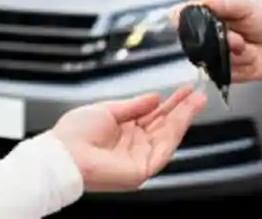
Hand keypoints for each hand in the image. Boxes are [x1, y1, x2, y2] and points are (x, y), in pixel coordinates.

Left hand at [50, 85, 207, 191]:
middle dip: (182, 110)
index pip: (153, 117)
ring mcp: (139, 158)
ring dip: (184, 118)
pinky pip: (164, 149)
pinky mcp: (142, 169)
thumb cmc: (75, 134)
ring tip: (196, 101)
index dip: (170, 104)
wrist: (64, 154)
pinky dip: (176, 132)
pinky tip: (183, 116)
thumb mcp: (108, 110)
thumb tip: (154, 98)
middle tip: (197, 94)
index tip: (183, 91)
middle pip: (164, 126)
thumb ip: (134, 105)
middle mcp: (134, 146)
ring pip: (168, 136)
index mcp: (124, 132)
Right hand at [170, 0, 261, 82]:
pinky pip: (220, 67)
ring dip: (230, 47)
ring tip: (245, 44)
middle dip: (215, 34)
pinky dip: (239, 60)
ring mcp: (210, 54)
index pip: (186, 14)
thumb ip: (226, 3)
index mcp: (209, 14)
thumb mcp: (248, 5)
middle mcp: (205, 34)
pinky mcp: (218, 71)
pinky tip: (249, 56)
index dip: (182, 16)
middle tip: (235, 36)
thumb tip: (202, 2)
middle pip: (193, 35)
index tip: (181, 18)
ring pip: (208, 52)